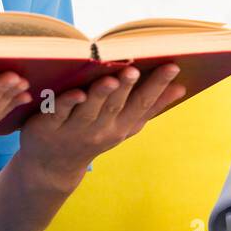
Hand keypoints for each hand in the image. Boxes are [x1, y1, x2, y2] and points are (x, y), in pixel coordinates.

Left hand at [16, 63, 186, 185]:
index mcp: (121, 126)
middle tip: (136, 69)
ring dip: (100, 94)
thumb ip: (152, 106)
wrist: (54, 165)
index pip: (142, 104)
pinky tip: (77, 92)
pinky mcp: (48, 126)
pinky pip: (58, 113)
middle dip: (127, 87)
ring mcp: (74, 129)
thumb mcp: (126, 125)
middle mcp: (100, 129)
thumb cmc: (96, 135)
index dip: (158, 86)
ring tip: (111, 78)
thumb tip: (182, 87)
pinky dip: (67, 103)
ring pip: (89, 109)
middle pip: (115, 105)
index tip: (173, 66)